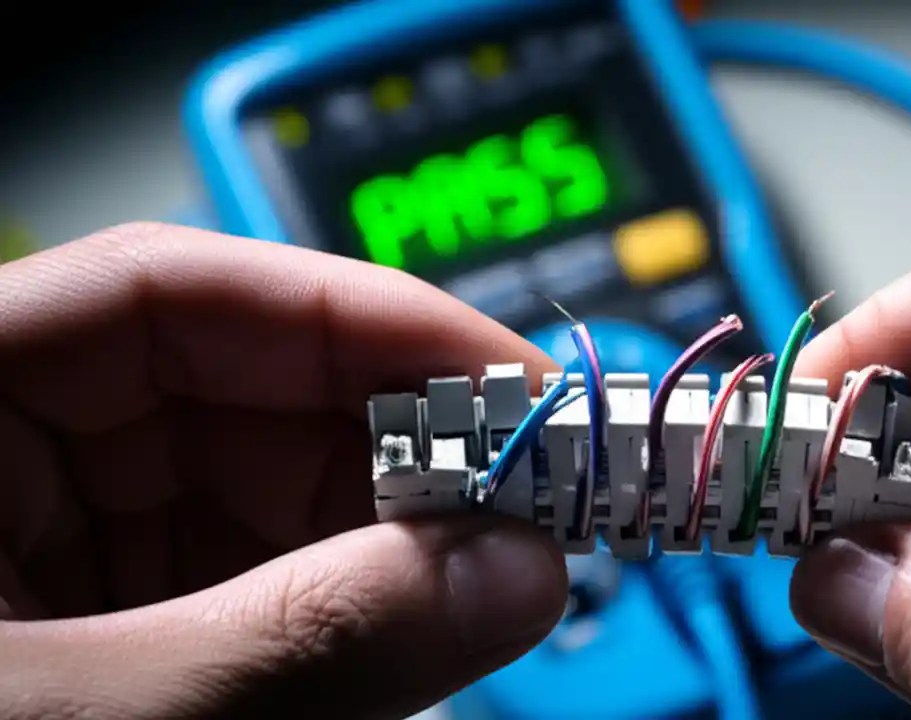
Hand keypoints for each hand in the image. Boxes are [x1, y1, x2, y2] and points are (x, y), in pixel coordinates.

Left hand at [0, 224, 566, 718]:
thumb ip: (300, 648)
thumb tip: (517, 575)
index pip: (175, 299)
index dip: (360, 319)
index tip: (509, 382)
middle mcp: (7, 459)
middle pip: (239, 395)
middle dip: (398, 446)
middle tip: (529, 507)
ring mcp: (60, 553)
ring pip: (265, 496)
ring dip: (389, 538)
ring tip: (489, 579)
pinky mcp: (109, 636)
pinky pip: (254, 585)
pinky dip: (344, 609)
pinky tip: (410, 632)